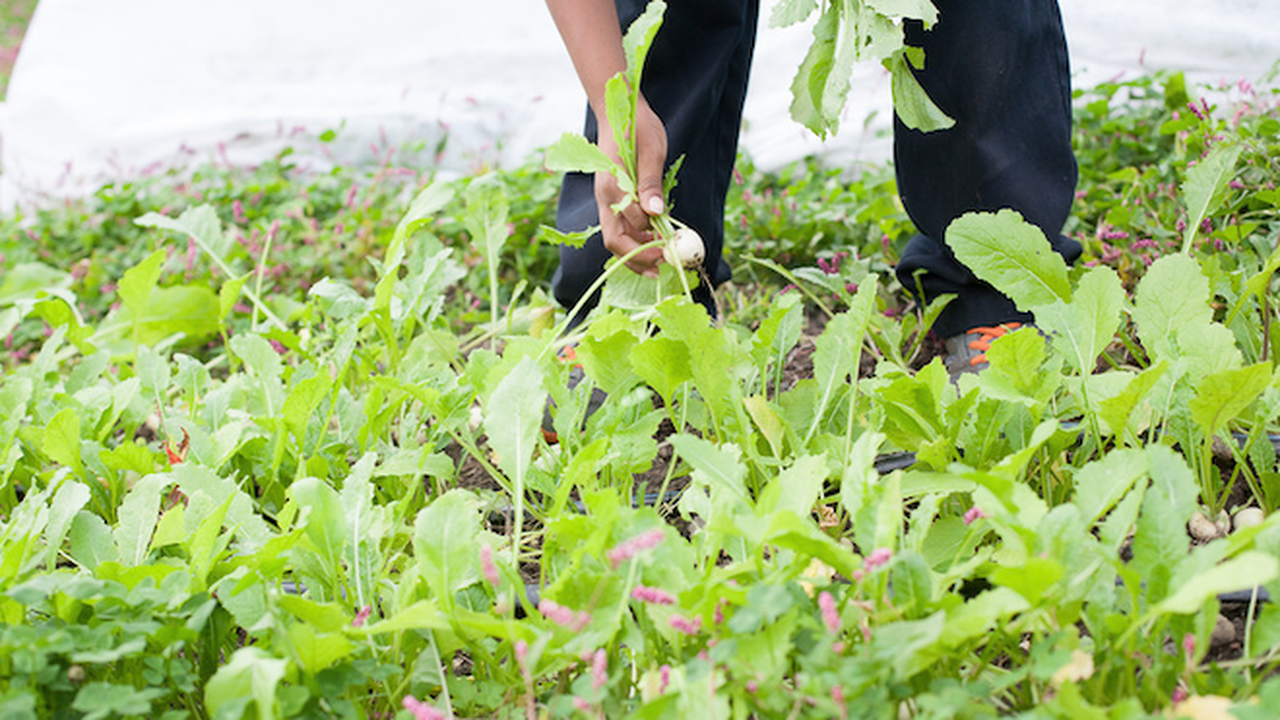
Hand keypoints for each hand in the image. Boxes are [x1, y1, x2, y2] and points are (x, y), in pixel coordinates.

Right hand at [595, 97, 667, 277]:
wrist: (618, 111)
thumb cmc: (636, 126)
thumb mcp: (651, 150)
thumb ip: (650, 182)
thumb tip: (656, 212)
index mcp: (612, 186)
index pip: (628, 225)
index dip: (649, 241)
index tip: (672, 248)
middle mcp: (605, 197)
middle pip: (615, 240)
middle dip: (637, 259)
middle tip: (662, 267)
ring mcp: (607, 199)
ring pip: (617, 237)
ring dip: (637, 252)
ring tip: (662, 259)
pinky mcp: (613, 199)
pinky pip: (621, 226)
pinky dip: (636, 239)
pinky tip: (655, 240)